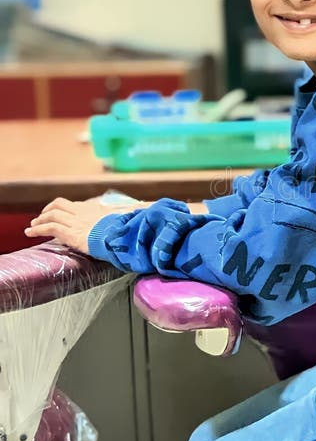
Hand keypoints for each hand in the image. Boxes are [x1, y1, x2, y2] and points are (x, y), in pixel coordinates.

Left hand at [24, 196, 147, 252]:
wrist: (123, 235)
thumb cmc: (130, 228)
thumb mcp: (136, 217)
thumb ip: (144, 211)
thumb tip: (159, 206)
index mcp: (96, 210)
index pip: (77, 206)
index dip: (66, 209)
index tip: (60, 213)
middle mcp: (83, 213)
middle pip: (59, 205)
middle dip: (47, 211)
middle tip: (41, 218)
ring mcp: (75, 221)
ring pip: (51, 215)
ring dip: (39, 221)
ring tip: (32, 227)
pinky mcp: (70, 232)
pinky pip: (49, 227)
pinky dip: (38, 228)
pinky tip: (30, 233)